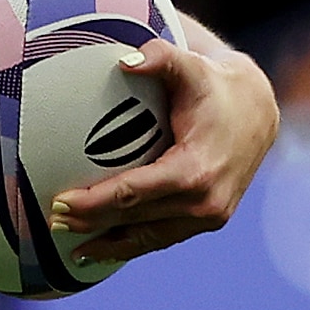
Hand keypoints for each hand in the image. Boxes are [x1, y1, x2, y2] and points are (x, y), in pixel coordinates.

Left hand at [52, 32, 280, 263]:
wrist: (258, 112)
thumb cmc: (215, 87)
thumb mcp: (192, 66)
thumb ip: (161, 58)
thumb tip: (125, 60)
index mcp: (196, 170)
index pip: (132, 193)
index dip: (93, 201)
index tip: (59, 201)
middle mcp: (205, 202)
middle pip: (134, 219)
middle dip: (90, 222)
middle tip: (51, 220)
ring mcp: (209, 217)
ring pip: (146, 238)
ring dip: (107, 245)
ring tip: (70, 245)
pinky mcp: (209, 222)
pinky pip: (162, 239)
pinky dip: (130, 247)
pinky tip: (99, 251)